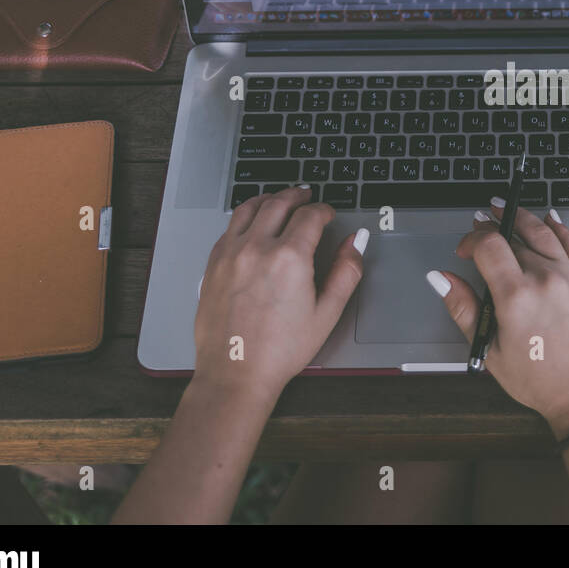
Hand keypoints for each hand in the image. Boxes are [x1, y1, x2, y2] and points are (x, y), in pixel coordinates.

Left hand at [194, 186, 366, 398]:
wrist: (236, 372)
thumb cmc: (280, 350)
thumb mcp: (327, 313)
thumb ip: (345, 272)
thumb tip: (355, 243)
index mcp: (290, 258)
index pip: (310, 216)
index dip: (324, 210)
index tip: (328, 214)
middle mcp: (258, 248)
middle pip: (279, 203)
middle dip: (297, 195)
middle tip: (306, 194)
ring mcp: (231, 254)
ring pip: (250, 208)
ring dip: (269, 198)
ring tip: (279, 199)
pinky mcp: (213, 264)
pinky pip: (229, 227)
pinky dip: (245, 216)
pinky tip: (252, 222)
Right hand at [428, 204, 568, 437]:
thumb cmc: (542, 382)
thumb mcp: (490, 351)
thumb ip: (464, 309)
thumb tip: (442, 280)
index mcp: (517, 296)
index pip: (489, 245)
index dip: (471, 240)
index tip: (464, 250)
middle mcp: (545, 280)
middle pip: (514, 237)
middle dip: (493, 227)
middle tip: (482, 221)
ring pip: (544, 233)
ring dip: (523, 217)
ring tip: (508, 209)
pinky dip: (560, 229)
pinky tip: (552, 219)